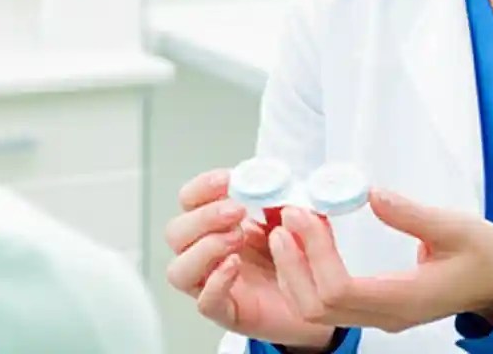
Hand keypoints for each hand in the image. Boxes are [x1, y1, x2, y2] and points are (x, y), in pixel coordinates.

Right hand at [163, 169, 337, 350]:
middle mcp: (208, 254)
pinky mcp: (228, 312)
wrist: (317, 297)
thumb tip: (272, 180)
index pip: (189, 201)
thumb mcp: (289, 218)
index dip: (201, 188)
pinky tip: (235, 265)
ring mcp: (213, 284)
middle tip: (237, 210)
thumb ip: (278, 199)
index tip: (226, 180)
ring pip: (179, 270)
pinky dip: (216, 281)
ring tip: (237, 239)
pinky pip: (205, 302)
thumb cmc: (296, 256)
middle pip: (176, 233)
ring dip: (205, 248)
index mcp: (217, 224)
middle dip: (204, 217)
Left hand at [266, 189, 492, 333]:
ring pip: (315, 311)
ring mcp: (379, 315)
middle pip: (317, 308)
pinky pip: (326, 303)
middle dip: (292, 263)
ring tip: (287, 227)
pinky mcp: (374, 306)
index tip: (306, 214)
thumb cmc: (485, 257)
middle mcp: (386, 314)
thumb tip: (372, 194)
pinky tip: (303, 241)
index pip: (340, 290)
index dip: (314, 254)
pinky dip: (305, 274)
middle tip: (287, 218)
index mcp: (404, 298)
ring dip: (293, 270)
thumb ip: (412, 214)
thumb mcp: (456, 227)